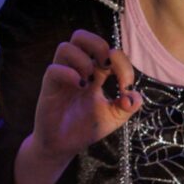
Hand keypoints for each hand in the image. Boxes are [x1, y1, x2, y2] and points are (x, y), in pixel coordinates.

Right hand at [13, 30, 141, 183]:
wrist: (63, 147)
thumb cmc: (85, 128)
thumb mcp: (113, 118)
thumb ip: (127, 106)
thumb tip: (134, 96)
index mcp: (94, 74)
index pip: (107, 51)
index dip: (121, 62)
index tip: (127, 86)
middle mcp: (76, 70)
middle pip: (80, 36)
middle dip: (98, 45)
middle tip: (105, 66)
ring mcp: (61, 77)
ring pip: (65, 47)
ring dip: (82, 59)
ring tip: (89, 80)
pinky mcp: (49, 88)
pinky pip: (53, 69)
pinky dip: (69, 74)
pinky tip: (80, 87)